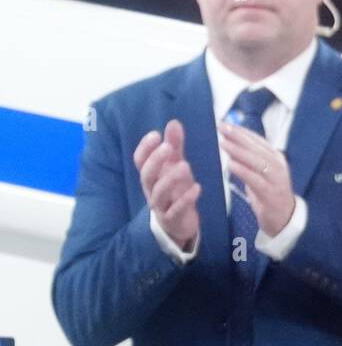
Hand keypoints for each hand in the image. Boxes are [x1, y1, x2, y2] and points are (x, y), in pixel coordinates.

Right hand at [134, 119, 200, 251]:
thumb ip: (175, 145)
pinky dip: (185, 200)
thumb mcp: (176, 165)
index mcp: (151, 175)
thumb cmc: (175, 189)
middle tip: (168, 147)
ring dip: (170, 179)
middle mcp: (152, 190)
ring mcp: (161, 206)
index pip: (140, 161)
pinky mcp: (173, 219)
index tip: (156, 134)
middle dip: (155, 161)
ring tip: (185, 165)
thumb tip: (173, 122)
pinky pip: (175, 210)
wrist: (179, 223)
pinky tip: (197, 188)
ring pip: (159, 194)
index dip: (145, 148)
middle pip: (146, 176)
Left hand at [218, 120, 295, 238]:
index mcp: (275, 157)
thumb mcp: (262, 173)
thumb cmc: (270, 193)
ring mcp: (275, 178)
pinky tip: (231, 165)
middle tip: (222, 127)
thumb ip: (251, 161)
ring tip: (223, 143)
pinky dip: (243, 171)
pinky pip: (254, 179)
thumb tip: (233, 146)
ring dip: (238, 151)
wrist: (284, 218)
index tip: (226, 124)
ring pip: (255, 160)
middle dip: (238, 136)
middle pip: (255, 147)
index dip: (241, 131)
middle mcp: (277, 164)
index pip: (257, 140)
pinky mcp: (270, 193)